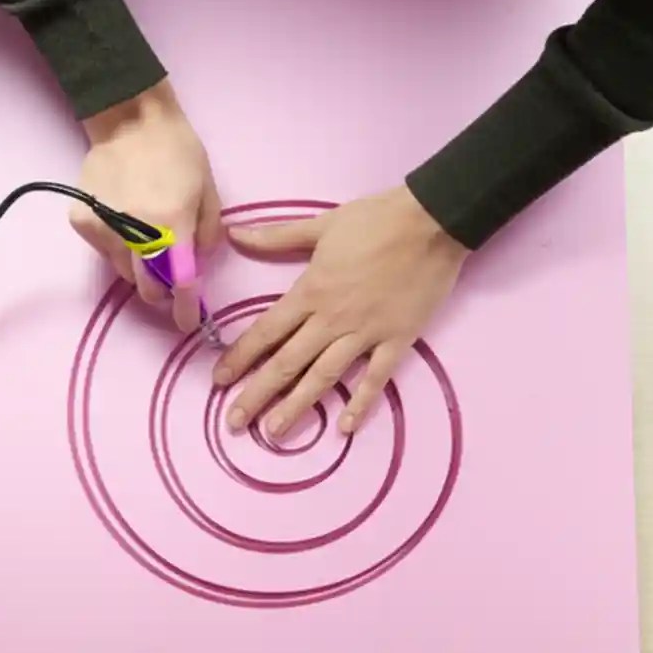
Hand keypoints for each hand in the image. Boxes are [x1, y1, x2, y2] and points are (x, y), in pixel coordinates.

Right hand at [72, 79, 222, 332]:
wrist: (129, 119)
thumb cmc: (177, 152)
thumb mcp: (209, 191)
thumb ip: (207, 236)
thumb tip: (195, 267)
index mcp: (173, 222)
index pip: (181, 281)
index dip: (185, 308)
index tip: (188, 323)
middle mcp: (136, 230)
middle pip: (147, 288)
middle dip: (161, 291)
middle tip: (169, 277)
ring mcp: (104, 227)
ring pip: (124, 273)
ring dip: (139, 268)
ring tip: (146, 237)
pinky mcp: (82, 221)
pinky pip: (105, 253)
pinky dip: (118, 249)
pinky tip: (124, 221)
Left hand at [213, 186, 466, 434]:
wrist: (433, 221)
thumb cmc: (376, 219)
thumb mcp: (321, 224)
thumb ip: (277, 236)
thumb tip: (235, 234)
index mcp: (311, 291)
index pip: (267, 331)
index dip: (240, 357)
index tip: (219, 380)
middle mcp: (333, 319)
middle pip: (287, 363)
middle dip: (257, 394)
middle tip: (235, 422)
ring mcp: (366, 333)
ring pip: (324, 376)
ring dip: (297, 406)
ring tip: (274, 432)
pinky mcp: (397, 340)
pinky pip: (376, 378)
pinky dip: (361, 403)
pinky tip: (345, 428)